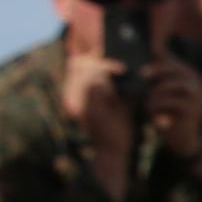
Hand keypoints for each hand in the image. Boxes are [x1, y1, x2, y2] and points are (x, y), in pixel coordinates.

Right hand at [58, 24, 140, 201]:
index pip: (76, 63)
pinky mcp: (87, 109)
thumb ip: (119, 80)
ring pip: (86, 72)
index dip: (92, 55)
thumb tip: (131, 59)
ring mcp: (76, 103)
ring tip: (123, 70)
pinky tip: (121, 80)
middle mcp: (70, 96)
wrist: (115, 149)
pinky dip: (108, 79)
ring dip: (105, 67)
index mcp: (75, 91)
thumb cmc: (118, 123)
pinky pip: (95, 85)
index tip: (110, 52)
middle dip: (99, 59)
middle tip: (120, 64)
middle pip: (78, 64)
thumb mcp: (119, 97)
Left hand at [133, 51, 201, 159]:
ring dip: (156, 92)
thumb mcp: (160, 94)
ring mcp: (199, 95)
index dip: (161, 47)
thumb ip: (154, 78)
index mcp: (189, 76)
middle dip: (156, 69)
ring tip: (147, 103)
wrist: (182, 140)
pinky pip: (171, 101)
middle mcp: (198, 83)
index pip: (172, 58)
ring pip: (174, 83)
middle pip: (176, 67)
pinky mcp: (195, 109)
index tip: (150, 41)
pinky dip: (158, 106)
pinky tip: (154, 116)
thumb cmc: (167, 114)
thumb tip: (142, 58)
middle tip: (141, 74)